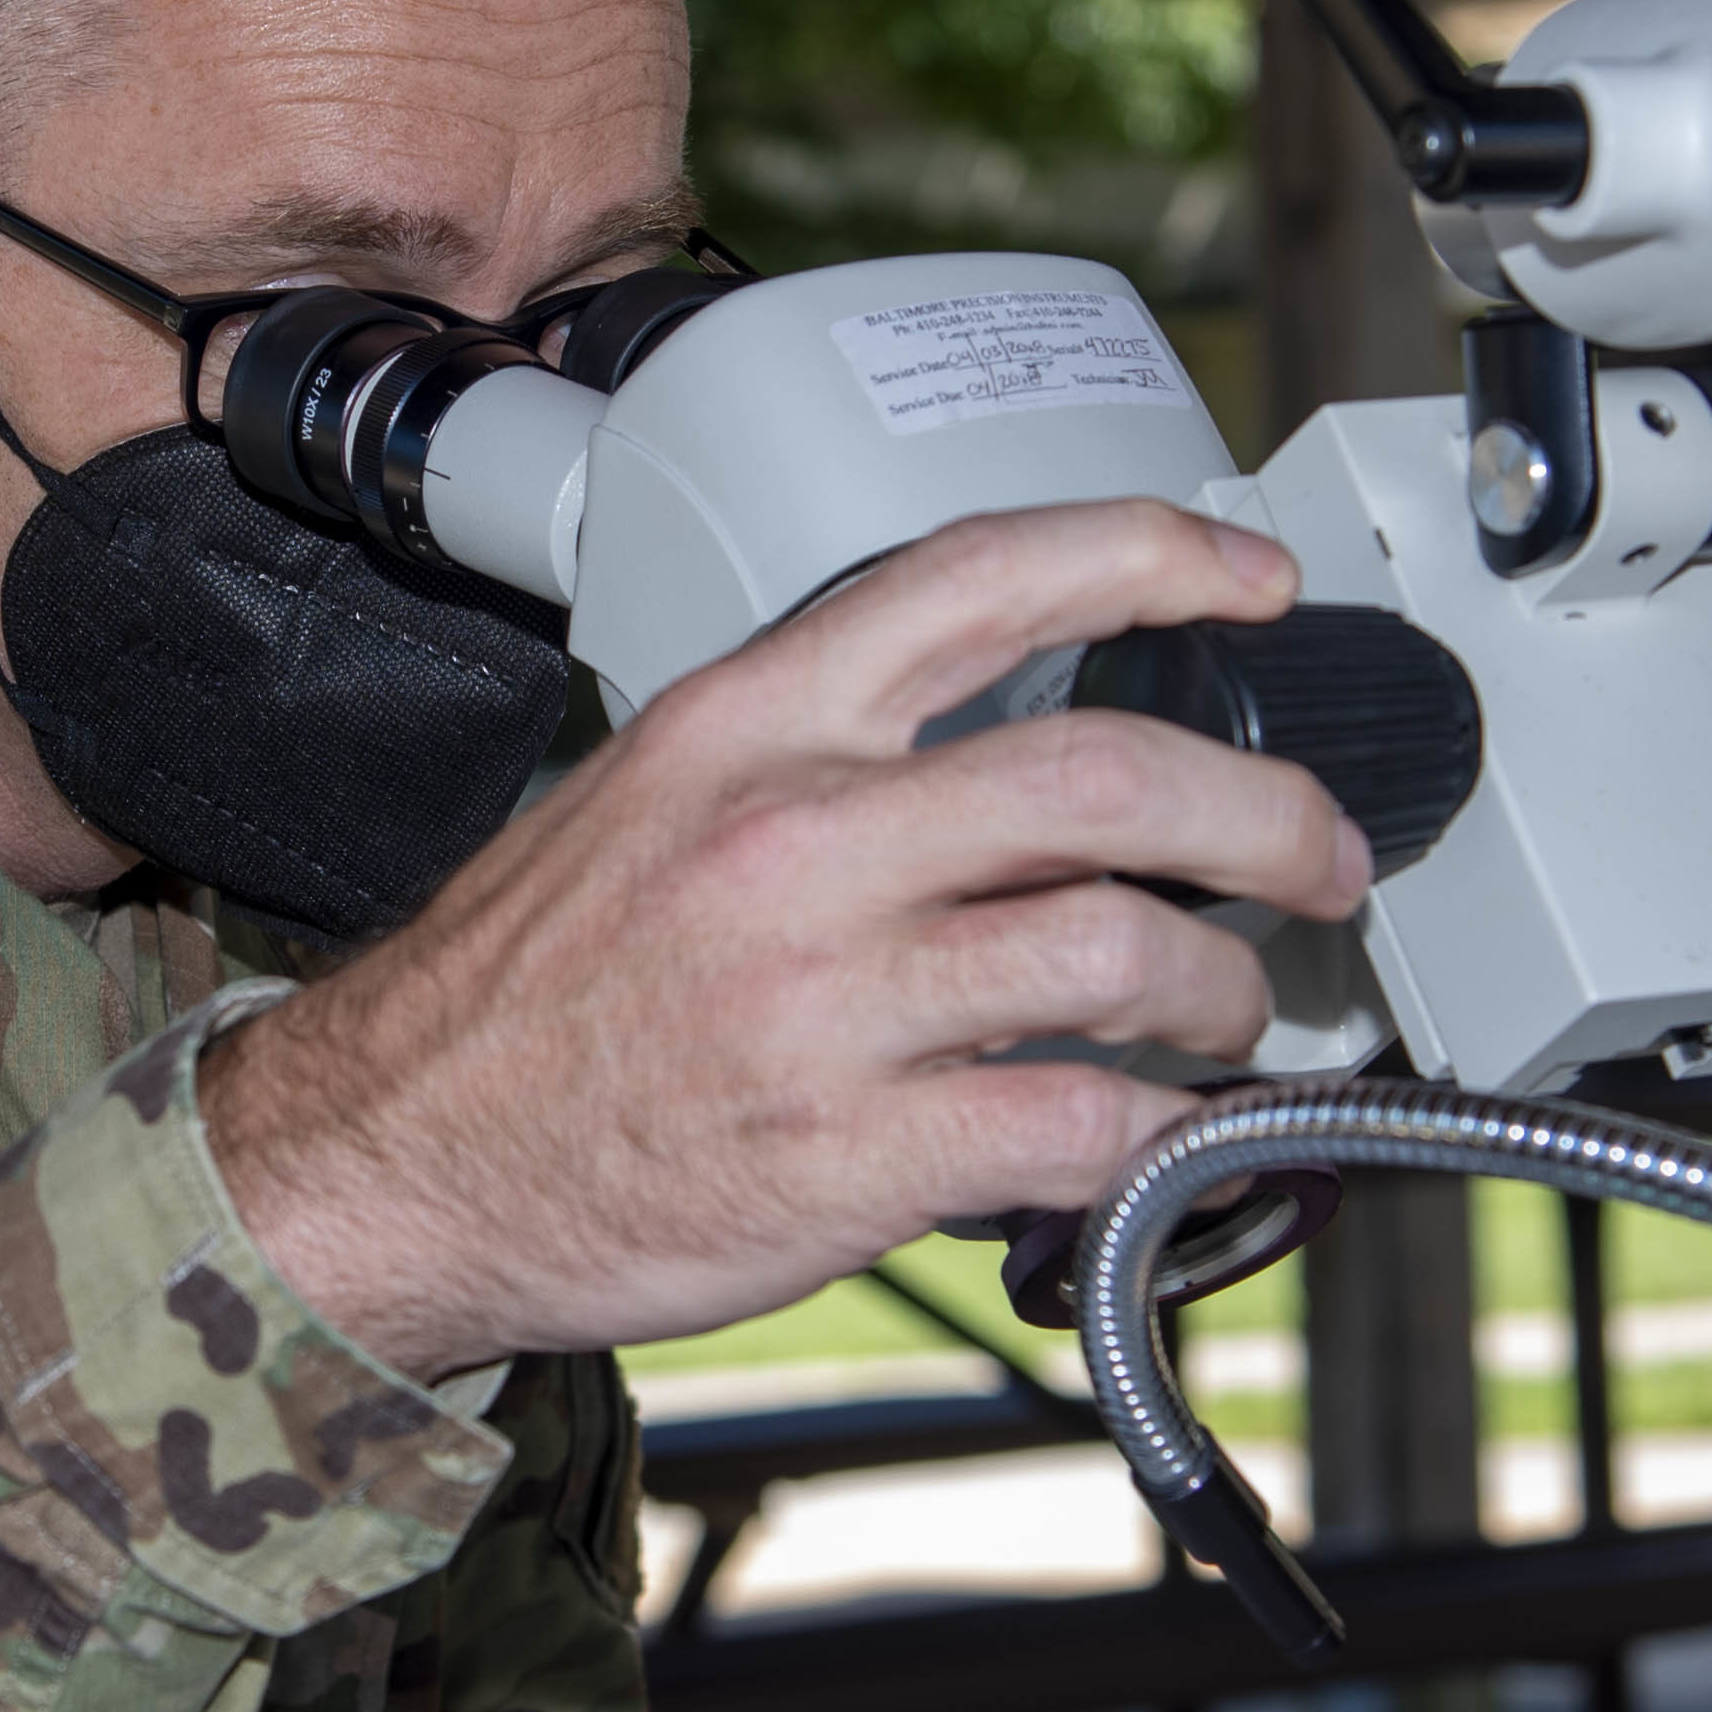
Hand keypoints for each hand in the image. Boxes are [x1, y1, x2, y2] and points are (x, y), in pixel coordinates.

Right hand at [207, 500, 1370, 1380]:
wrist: (390, 1159)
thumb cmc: (522, 995)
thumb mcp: (644, 800)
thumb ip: (815, 757)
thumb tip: (1002, 752)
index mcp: (750, 727)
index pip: (984, 576)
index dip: (1155, 552)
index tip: (1255, 572)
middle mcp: (797, 844)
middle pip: (1109, 780)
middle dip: (1268, 817)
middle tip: (1321, 855)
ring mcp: (827, 1003)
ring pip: (1120, 958)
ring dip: (1224, 993)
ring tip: (1228, 1016)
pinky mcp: (850, 1155)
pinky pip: (1079, 1127)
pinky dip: (1166, 1138)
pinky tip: (1166, 1139)